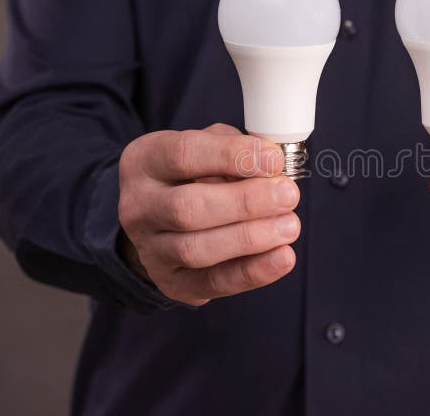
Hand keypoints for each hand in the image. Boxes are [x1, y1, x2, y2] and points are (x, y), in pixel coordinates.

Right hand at [118, 123, 299, 305]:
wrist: (163, 223)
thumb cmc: (194, 176)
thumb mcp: (207, 147)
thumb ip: (235, 149)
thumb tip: (272, 163)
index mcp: (145, 161)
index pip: (183, 154)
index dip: (232, 156)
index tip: (274, 159)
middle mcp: (139, 207)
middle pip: (188, 207)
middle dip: (246, 202)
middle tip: (288, 195)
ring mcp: (151, 250)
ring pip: (196, 249)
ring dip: (250, 238)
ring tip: (290, 225)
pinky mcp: (173, 283)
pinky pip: (213, 282)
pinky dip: (253, 272)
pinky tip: (282, 257)